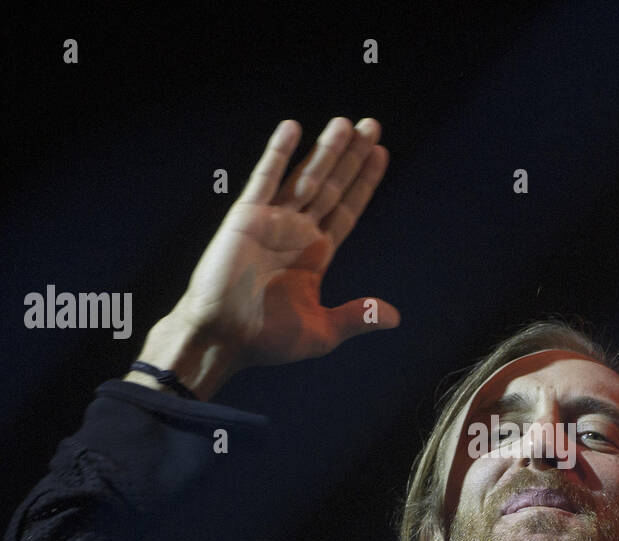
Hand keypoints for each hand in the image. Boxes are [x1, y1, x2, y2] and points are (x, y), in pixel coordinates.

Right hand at [178, 117, 399, 367]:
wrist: (223, 338)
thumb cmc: (268, 340)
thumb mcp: (323, 331)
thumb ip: (358, 316)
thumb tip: (395, 318)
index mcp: (317, 255)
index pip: (348, 210)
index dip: (364, 183)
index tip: (381, 155)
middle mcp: (297, 232)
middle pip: (333, 186)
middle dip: (351, 156)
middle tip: (371, 125)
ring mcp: (272, 221)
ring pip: (306, 176)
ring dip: (325, 150)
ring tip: (346, 123)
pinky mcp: (246, 217)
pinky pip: (265, 178)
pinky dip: (278, 153)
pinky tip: (292, 128)